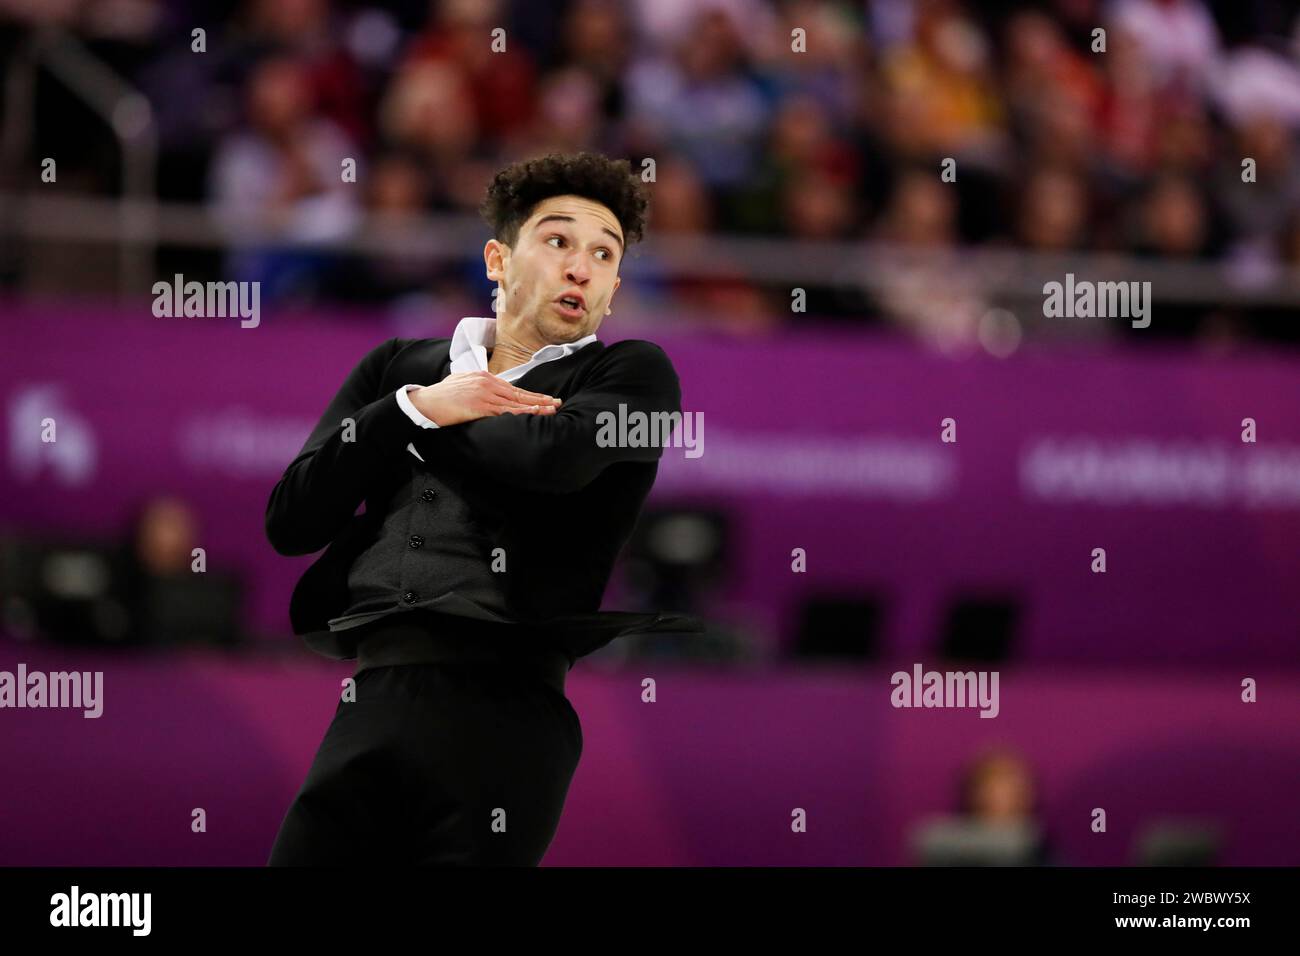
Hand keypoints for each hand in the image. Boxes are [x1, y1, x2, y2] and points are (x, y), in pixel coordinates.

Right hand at [409, 371, 561, 426]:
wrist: (425, 403)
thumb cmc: (441, 396)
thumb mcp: (462, 382)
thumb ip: (477, 384)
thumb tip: (486, 387)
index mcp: (484, 377)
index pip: (513, 388)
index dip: (531, 394)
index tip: (546, 398)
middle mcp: (487, 383)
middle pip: (519, 393)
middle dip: (540, 399)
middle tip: (557, 402)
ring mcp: (485, 394)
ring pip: (516, 402)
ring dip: (537, 406)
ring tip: (552, 409)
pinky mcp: (480, 406)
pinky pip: (506, 411)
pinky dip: (522, 412)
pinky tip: (534, 413)